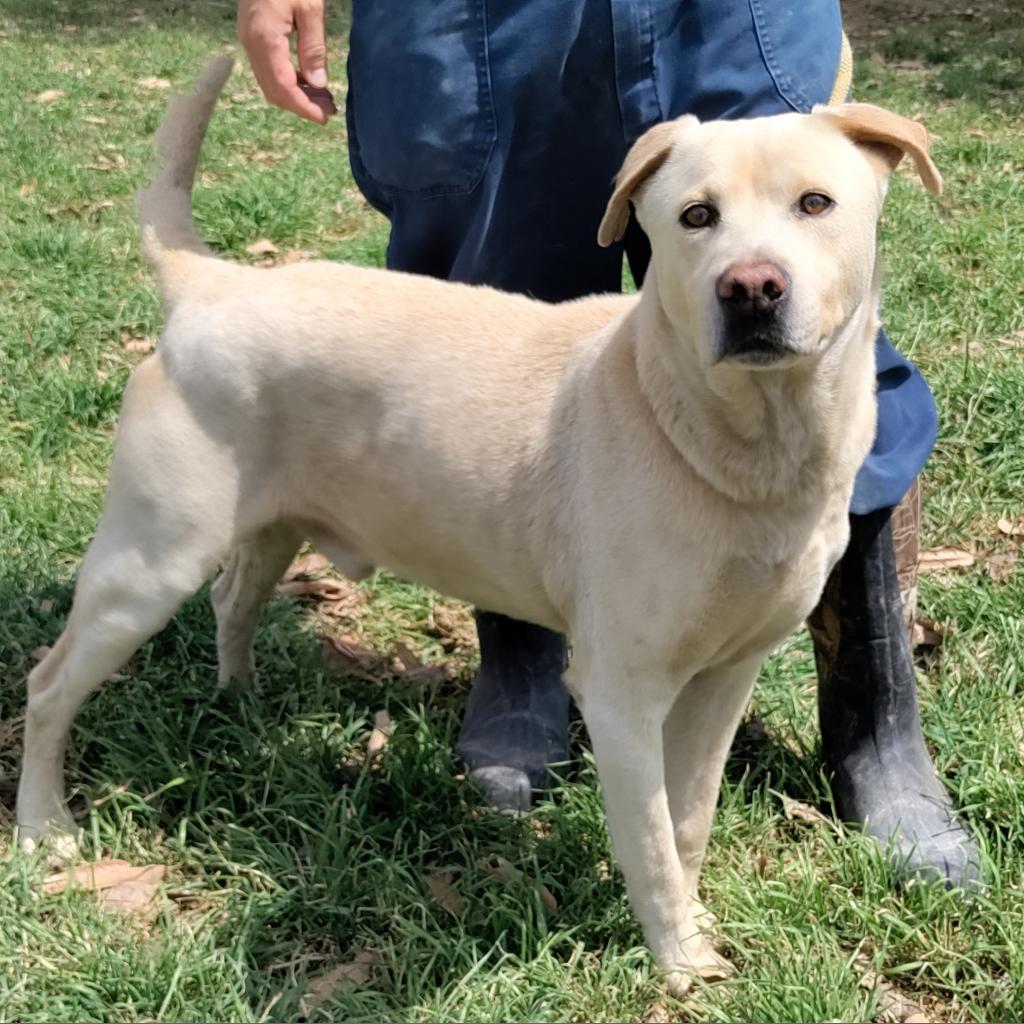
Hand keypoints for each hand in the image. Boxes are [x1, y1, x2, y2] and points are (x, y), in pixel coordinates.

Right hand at [237, 0, 336, 122]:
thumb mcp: (309, 7)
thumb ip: (313, 48)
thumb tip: (318, 84)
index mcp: (264, 39)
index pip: (283, 88)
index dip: (304, 108)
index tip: (324, 118)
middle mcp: (251, 43)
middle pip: (274, 91)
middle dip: (301, 105)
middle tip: (328, 110)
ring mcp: (248, 38)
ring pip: (270, 81)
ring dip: (295, 94)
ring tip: (322, 98)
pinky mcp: (252, 33)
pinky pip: (268, 68)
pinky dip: (288, 79)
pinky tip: (308, 79)